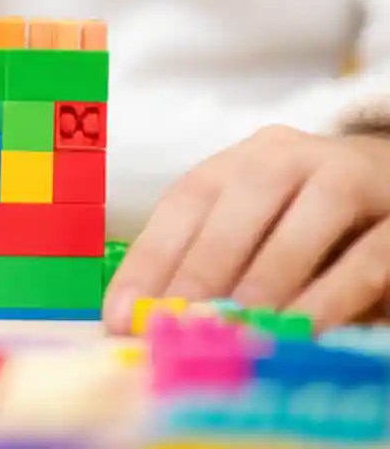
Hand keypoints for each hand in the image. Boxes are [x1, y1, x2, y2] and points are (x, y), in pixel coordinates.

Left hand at [103, 126, 389, 333]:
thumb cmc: (312, 227)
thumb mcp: (256, 235)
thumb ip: (210, 268)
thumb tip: (143, 322)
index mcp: (243, 162)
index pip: (186, 200)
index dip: (150, 258)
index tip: (121, 315)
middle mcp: (293, 158)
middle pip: (242, 198)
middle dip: (204, 264)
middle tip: (180, 320)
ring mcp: (353, 178)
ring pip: (311, 215)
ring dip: (271, 274)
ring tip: (242, 324)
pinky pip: (370, 253)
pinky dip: (333, 293)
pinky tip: (303, 327)